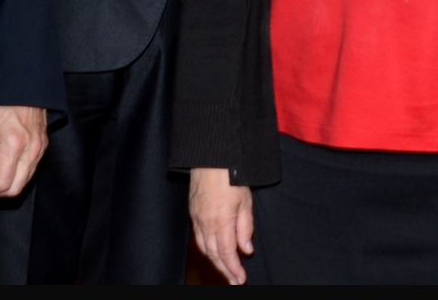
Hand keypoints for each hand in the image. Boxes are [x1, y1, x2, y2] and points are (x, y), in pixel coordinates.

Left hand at [0, 105, 47, 198]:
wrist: (24, 88)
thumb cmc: (2, 104)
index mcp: (14, 145)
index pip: (2, 183)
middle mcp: (31, 151)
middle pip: (15, 188)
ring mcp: (40, 150)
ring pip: (24, 181)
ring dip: (6, 181)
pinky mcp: (43, 147)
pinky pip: (30, 170)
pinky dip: (15, 172)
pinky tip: (2, 160)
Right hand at [190, 167, 253, 284]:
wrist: (211, 156)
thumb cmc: (232, 175)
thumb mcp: (245, 201)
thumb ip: (245, 227)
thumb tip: (246, 250)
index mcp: (221, 222)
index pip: (227, 254)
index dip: (233, 269)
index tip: (241, 279)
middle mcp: (206, 223)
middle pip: (214, 254)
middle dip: (224, 270)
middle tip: (234, 280)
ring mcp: (196, 218)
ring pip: (204, 247)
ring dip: (215, 261)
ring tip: (225, 269)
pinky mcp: (192, 211)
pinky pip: (198, 237)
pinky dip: (206, 248)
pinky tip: (213, 250)